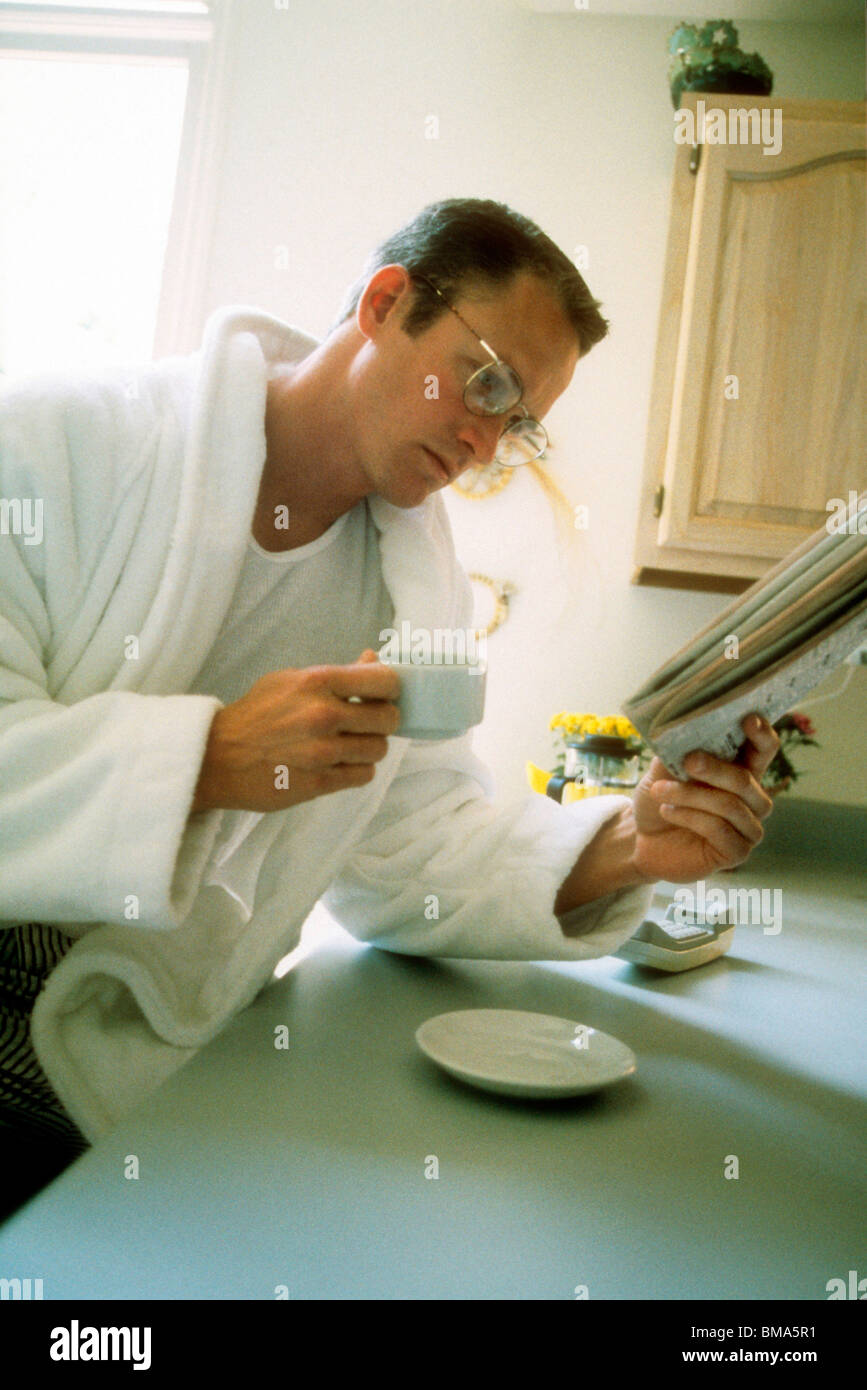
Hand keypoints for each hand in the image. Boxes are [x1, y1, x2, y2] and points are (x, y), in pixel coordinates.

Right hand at [191, 649, 399, 813]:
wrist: (217, 758)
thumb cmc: (254, 716)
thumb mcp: (290, 681)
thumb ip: (336, 673)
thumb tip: (372, 660)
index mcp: (317, 682)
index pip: (383, 681)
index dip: (391, 688)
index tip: (384, 694)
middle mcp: (323, 715)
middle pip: (388, 719)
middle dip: (383, 721)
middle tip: (367, 723)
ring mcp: (322, 752)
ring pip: (379, 749)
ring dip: (368, 748)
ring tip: (348, 745)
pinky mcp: (318, 782)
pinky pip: (363, 775)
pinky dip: (356, 769)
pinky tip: (338, 763)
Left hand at [630, 713, 779, 881]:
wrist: (642, 837)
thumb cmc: (661, 798)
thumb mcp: (664, 769)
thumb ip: (678, 749)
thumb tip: (683, 726)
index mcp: (742, 771)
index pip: (764, 750)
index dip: (761, 734)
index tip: (747, 718)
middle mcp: (753, 799)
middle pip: (745, 779)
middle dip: (715, 768)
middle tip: (688, 761)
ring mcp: (748, 828)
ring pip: (729, 805)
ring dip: (690, 795)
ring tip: (659, 791)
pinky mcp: (737, 853)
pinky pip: (719, 830)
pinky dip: (689, 817)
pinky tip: (667, 811)